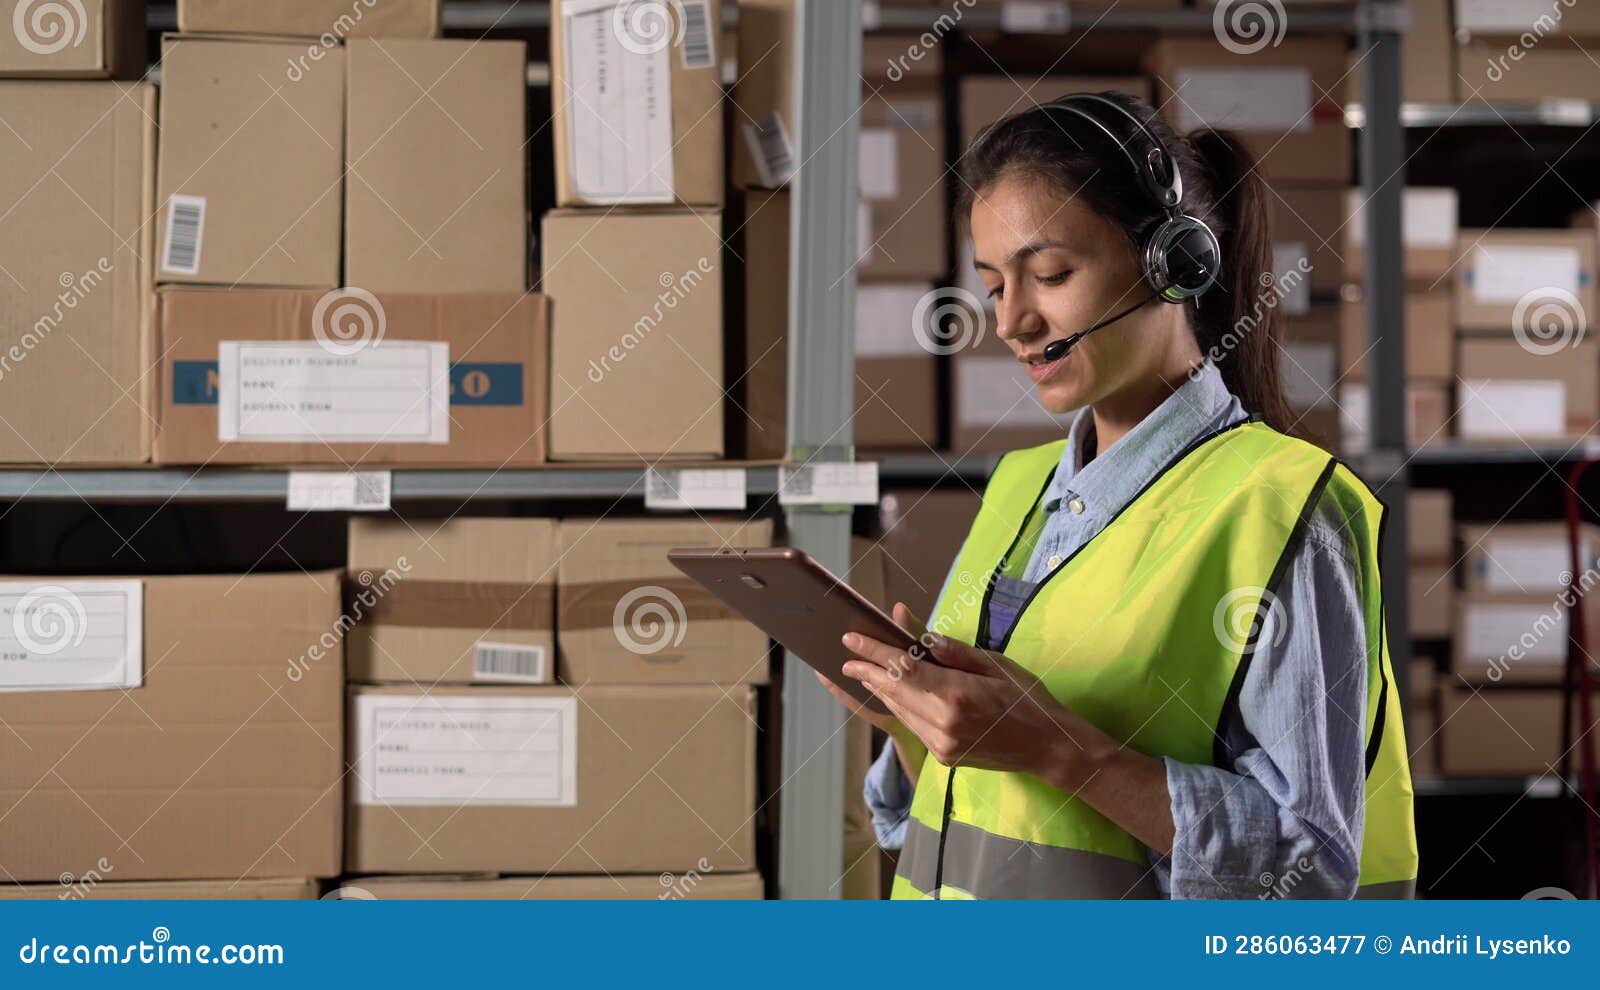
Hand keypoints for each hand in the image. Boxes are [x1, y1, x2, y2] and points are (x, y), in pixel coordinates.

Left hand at [838, 623, 1112, 792]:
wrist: (1048, 747)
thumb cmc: (1026, 699)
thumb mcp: (994, 664)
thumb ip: (952, 651)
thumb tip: (919, 634)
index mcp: (955, 694)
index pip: (902, 668)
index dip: (872, 652)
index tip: (850, 640)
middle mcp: (942, 723)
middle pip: (893, 691)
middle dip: (866, 672)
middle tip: (846, 656)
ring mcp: (941, 744)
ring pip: (899, 711)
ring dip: (878, 690)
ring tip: (861, 672)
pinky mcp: (943, 757)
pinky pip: (912, 726)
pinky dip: (899, 707)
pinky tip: (891, 694)